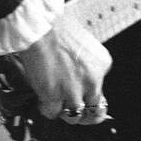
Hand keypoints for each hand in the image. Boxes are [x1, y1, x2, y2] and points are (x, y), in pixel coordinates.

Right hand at [15, 10, 111, 124]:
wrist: (38, 25)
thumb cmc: (55, 26)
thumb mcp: (83, 43)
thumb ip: (84, 63)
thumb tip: (77, 74)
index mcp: (102, 64)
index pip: (100, 90)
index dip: (88, 94)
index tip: (83, 95)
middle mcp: (92, 80)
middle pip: (94, 111)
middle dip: (85, 114)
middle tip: (75, 111)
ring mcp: (73, 90)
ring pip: (75, 115)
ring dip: (64, 111)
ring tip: (56, 103)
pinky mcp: (53, 95)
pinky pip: (52, 113)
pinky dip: (46, 108)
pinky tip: (42, 99)